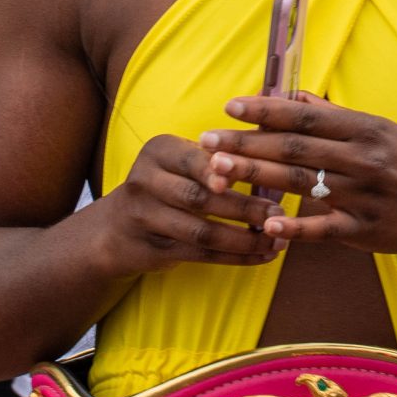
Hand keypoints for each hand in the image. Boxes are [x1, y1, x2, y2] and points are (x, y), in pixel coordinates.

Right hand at [87, 133, 283, 277]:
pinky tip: (261, 256)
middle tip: (280, 213)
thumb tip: (274, 140)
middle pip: (199, 198)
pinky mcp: (152, 250)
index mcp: (158, 151)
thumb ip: (219, 152)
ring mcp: (145, 218)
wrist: (115, 229)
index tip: (259, 175)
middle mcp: (145, 181)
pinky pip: (200, 255)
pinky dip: (234, 257)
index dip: (223, 169)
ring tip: (277, 240)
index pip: (194, 158)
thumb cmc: (168, 185)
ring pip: (201, 232)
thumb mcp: (182, 160)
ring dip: (244, 239)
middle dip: (245, 208)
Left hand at [200, 93, 396, 258]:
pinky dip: (296, 227)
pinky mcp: (366, 230)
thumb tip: (295, 99)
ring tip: (219, 174)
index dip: (265, 110)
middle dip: (246, 144)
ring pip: (301, 184)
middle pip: (294, 149)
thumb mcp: (380, 129)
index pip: (305, 117)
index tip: (230, 106)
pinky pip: (325, 229)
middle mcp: (362, 158)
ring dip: (257, 179)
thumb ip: (335, 116)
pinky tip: (266, 225)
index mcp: (363, 128)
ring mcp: (363, 195)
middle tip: (207, 142)